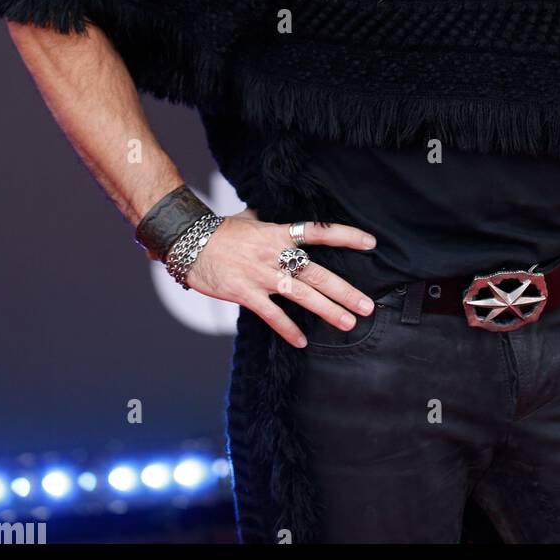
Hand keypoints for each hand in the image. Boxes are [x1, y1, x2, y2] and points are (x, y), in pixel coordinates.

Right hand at [182, 209, 377, 349]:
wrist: (188, 240)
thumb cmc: (219, 230)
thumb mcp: (250, 219)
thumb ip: (267, 222)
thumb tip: (274, 218)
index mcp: (279, 233)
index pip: (319, 232)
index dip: (346, 236)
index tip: (370, 243)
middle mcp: (275, 254)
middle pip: (318, 273)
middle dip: (344, 291)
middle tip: (367, 305)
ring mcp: (262, 275)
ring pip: (302, 295)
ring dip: (327, 311)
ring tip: (348, 323)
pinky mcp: (246, 293)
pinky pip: (272, 314)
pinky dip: (287, 329)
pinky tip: (302, 341)